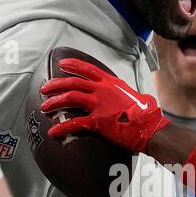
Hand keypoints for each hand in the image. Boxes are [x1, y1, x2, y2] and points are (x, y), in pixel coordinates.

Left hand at [39, 58, 168, 151]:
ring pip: (70, 97)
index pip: (88, 69)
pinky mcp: (98, 121)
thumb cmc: (146, 114)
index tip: (62, 64)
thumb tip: (122, 96)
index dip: (73, 65)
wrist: (152, 127)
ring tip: (44, 107)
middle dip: (56, 84)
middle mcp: (103, 91)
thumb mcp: (134, 96)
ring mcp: (100, 105)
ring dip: (54, 102)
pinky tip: (53, 132)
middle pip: (73, 82)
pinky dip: (62, 127)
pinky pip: (75, 123)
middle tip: (45, 88)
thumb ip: (122, 94)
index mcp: (111, 83)